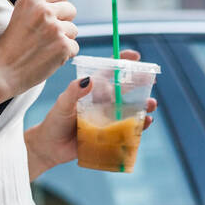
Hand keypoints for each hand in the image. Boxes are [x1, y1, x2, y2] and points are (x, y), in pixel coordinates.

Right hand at [0, 0, 77, 96]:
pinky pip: (74, 47)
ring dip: (63, 40)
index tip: (53, 16)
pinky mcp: (63, 45)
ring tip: (45, 48)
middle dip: (63, 22)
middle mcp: (45, 10)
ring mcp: (55, 28)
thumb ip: (38, 8)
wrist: (3, 71)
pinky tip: (48, 58)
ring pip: (73, 30)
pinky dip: (64, 55)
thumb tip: (58, 6)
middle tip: (49, 35)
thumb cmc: (10, 47)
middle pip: (71, 10)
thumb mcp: (19, 16)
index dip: (59, 6)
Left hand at [28, 49, 157, 171]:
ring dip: (143, 105)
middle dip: (140, 83)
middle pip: (125, 89)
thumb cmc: (55, 121)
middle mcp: (103, 102)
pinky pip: (129, 128)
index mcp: (92, 90)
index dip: (123, 62)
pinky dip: (140, 125)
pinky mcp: (111, 134)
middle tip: (152, 80)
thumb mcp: (63, 104)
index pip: (109, 72)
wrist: (51, 147)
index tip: (135, 56)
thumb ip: (74, 92)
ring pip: (131, 108)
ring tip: (151, 103)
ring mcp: (108, 118)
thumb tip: (89, 80)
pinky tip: (147, 122)